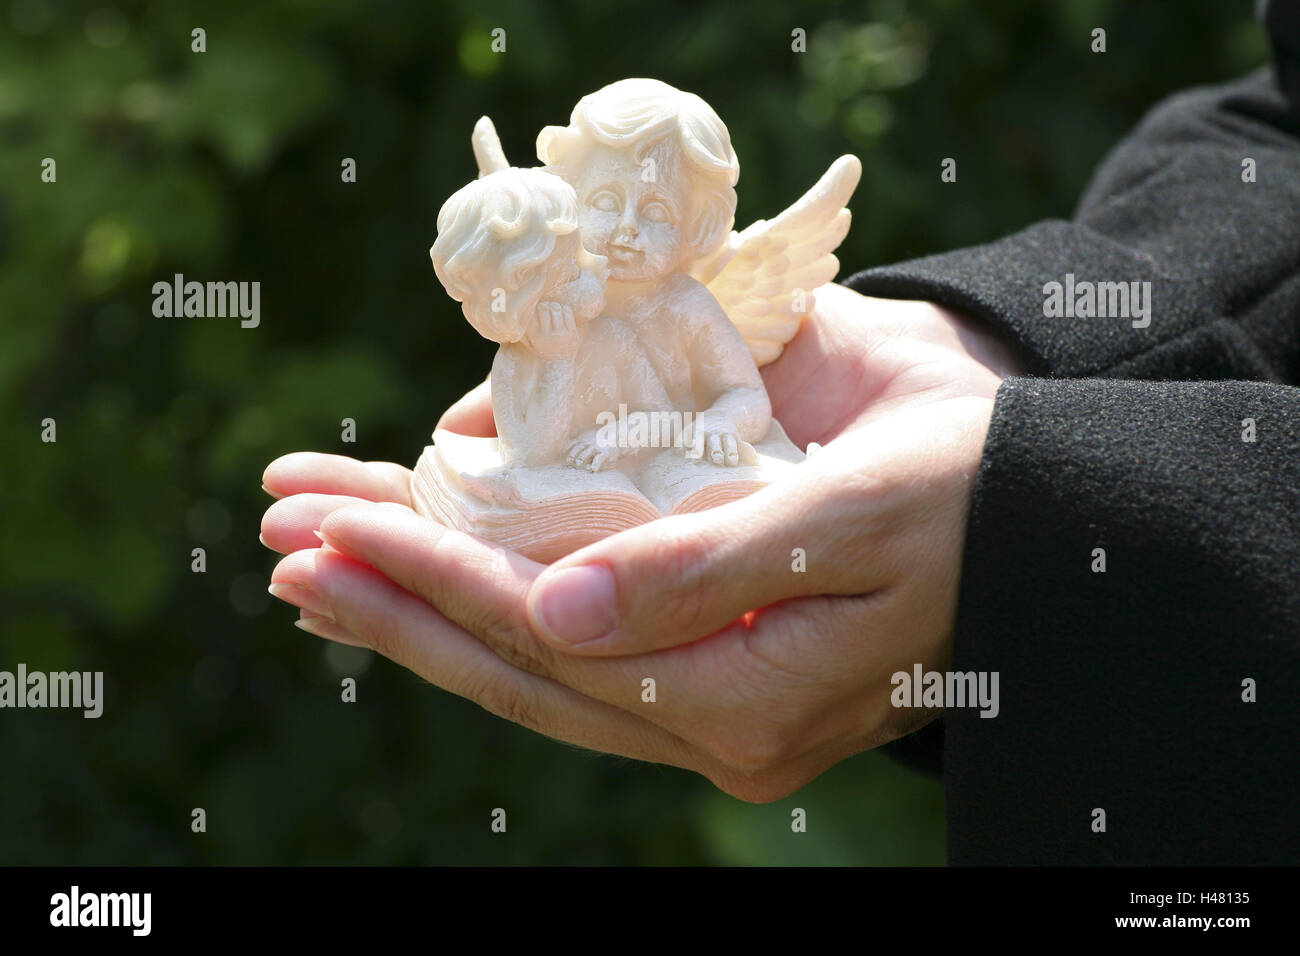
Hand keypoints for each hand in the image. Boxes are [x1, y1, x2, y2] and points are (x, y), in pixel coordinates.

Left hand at [261, 283, 1024, 799]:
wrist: (1039, 504)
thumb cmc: (967, 488)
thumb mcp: (850, 514)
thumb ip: (706, 571)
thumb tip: (556, 615)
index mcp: (750, 701)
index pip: (554, 643)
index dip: (442, 579)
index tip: (342, 526)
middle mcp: (713, 720)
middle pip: (519, 669)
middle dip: (397, 605)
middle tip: (283, 554)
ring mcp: (706, 699)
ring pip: (533, 669)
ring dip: (422, 616)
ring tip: (318, 572)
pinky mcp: (707, 658)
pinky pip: (576, 651)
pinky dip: (490, 612)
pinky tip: (426, 583)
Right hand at [524, 301, 579, 358]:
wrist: (561, 362)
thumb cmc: (543, 347)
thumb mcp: (529, 342)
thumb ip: (523, 330)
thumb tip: (515, 315)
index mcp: (534, 336)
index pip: (533, 312)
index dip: (536, 308)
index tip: (538, 310)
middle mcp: (546, 336)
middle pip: (544, 307)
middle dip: (546, 305)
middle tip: (548, 307)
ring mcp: (560, 335)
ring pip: (556, 308)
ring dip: (556, 306)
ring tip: (555, 310)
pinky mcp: (572, 333)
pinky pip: (567, 312)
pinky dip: (565, 309)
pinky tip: (563, 313)